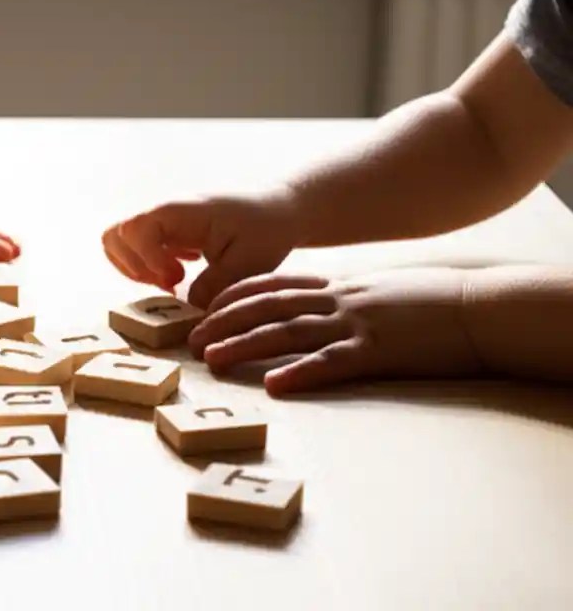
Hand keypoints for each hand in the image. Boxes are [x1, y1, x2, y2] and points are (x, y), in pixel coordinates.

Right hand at [102, 188, 301, 308]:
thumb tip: (187, 307)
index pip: (134, 230)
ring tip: (172, 282)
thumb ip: (214, 286)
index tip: (177, 280)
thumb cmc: (265, 229)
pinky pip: (135, 249)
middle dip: (134, 268)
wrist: (277, 210)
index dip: (146, 261)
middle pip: (114, 236)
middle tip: (171, 284)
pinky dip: (148, 267)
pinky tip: (181, 273)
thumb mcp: (248, 263)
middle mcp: (162, 212)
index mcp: (178, 210)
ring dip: (136, 270)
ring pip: (118, 243)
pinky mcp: (165, 232)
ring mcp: (160, 222)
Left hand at [187, 268, 481, 395]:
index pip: (273, 284)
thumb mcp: (377, 288)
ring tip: (211, 359)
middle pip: (267, 306)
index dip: (233, 295)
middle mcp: (338, 300)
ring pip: (288, 332)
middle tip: (189, 339)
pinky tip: (275, 385)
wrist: (479, 306)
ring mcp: (356, 324)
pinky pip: (332, 363)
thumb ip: (342, 296)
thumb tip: (313, 306)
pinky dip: (301, 373)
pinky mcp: (378, 352)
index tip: (203, 307)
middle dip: (223, 321)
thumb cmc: (431, 301)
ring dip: (245, 345)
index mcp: (337, 286)